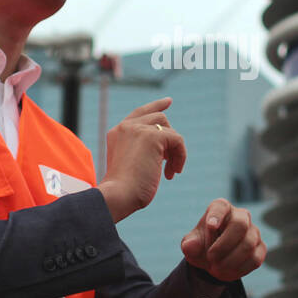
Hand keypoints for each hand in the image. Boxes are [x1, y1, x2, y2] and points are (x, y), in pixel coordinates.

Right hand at [98, 98, 185, 221]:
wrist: (118, 195)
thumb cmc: (123, 190)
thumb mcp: (130, 165)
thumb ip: (141, 151)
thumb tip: (165, 149)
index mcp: (117, 133)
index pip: (140, 113)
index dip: (156, 106)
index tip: (169, 101)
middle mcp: (126, 127)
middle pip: (159, 118)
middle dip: (170, 138)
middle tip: (169, 162)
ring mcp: (138, 129)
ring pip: (169, 128)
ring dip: (175, 151)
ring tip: (170, 171)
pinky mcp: (152, 136)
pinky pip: (177, 140)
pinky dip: (180, 157)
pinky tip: (172, 173)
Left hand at [180, 198, 266, 281]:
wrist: (214, 261)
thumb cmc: (202, 246)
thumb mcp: (191, 246)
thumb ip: (190, 244)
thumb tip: (190, 246)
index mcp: (221, 209)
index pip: (221, 206)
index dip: (217, 215)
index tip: (210, 226)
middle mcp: (240, 216)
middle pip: (240, 225)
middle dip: (224, 245)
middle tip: (211, 258)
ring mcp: (253, 232)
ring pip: (248, 245)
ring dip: (230, 260)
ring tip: (216, 268)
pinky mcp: (260, 248)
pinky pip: (255, 259)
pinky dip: (239, 269)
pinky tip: (228, 271)